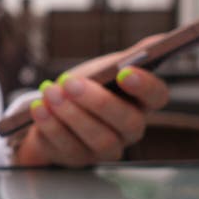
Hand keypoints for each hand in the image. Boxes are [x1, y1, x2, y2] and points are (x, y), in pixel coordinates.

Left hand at [16, 37, 169, 166]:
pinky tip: (39, 107)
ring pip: (99, 138)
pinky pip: (68, 146)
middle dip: (97, 101)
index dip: (143, 86)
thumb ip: (129, 56)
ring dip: (72, 114)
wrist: (52, 110)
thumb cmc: (86, 87)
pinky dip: (51, 125)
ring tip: (51, 93)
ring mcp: (106, 148)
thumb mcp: (104, 68)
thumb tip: (159, 40)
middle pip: (127, 121)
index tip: (123, 72)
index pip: (157, 96)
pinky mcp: (79, 157)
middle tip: (70, 83)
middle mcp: (130, 130)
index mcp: (141, 103)